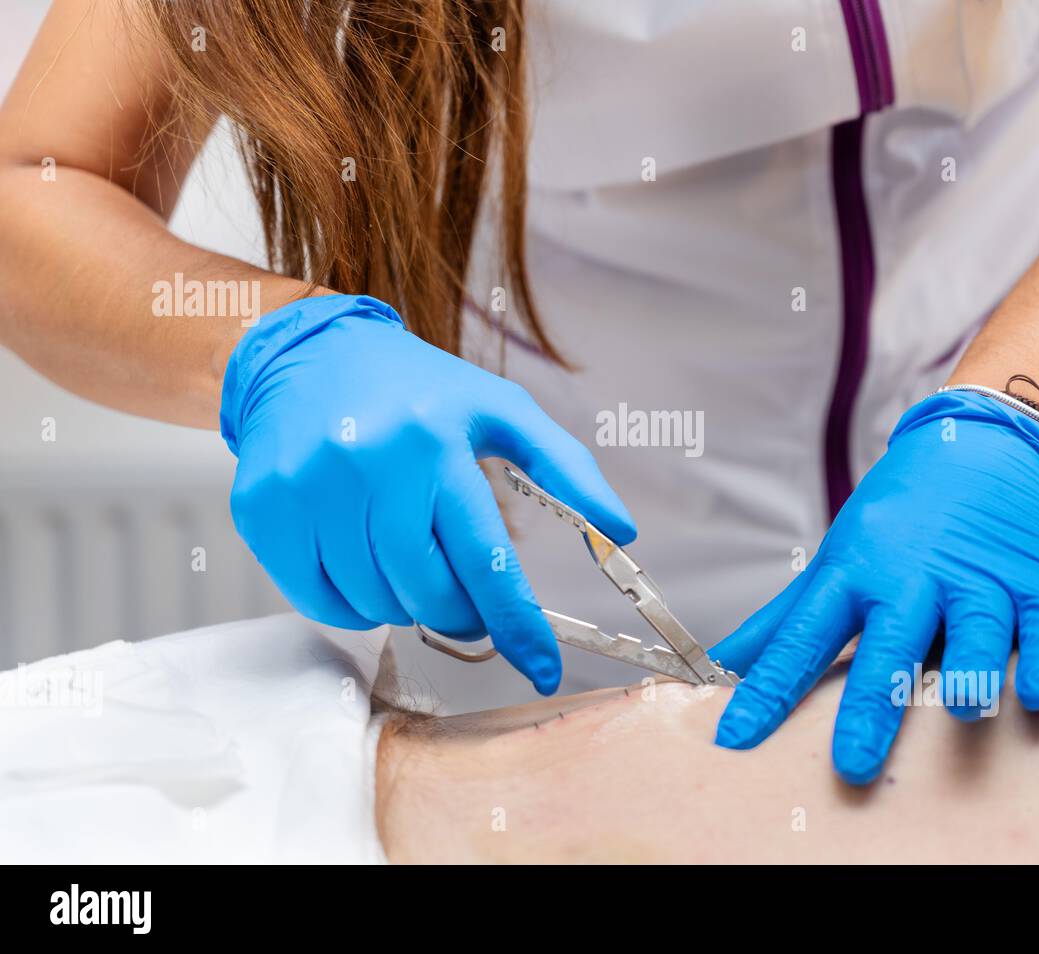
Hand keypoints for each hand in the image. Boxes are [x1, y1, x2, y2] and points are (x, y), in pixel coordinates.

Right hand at [221, 295, 635, 692]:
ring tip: (414, 566)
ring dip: (407, 605)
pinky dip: (355, 604)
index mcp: (433, 443)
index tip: (543, 668)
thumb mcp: (500, 409)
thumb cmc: (415, 390)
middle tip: (470, 602)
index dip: (517, 623)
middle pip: (428, 593)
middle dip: (463, 615)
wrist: (309, 356)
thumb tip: (619, 529)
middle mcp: (366, 466)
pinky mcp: (263, 512)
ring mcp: (307, 491)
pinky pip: (320, 600)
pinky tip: (368, 568)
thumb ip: (566, 468)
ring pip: (375, 603)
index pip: (484, 558)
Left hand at [712, 391, 1038, 782]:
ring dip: (972, 667)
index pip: (801, 638)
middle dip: (871, 704)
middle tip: (852, 764)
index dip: (767, 689)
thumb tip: (719, 666)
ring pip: (976, 628)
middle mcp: (914, 578)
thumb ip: (783, 621)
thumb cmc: (898, 520)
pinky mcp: (1037, 580)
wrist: (980, 446)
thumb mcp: (835, 561)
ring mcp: (978, 578)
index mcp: (855, 576)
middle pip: (890, 644)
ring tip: (964, 707)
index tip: (734, 737)